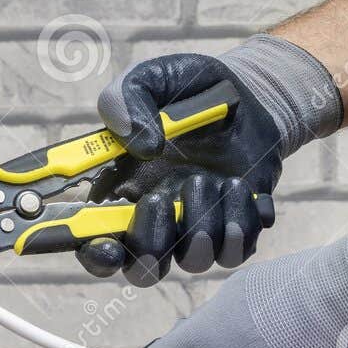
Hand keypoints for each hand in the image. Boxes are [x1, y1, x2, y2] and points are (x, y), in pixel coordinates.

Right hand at [78, 37, 340, 285]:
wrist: (251, 95)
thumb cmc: (191, 89)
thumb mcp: (151, 78)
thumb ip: (127, 100)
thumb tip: (140, 144)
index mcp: (120, 191)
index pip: (96, 242)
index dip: (96, 255)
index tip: (108, 245)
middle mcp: (156, 220)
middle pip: (143, 269)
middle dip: (151, 246)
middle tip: (161, 199)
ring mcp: (197, 228)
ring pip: (194, 260)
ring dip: (204, 222)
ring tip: (216, 179)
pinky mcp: (235, 230)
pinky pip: (236, 251)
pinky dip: (241, 222)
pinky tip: (242, 187)